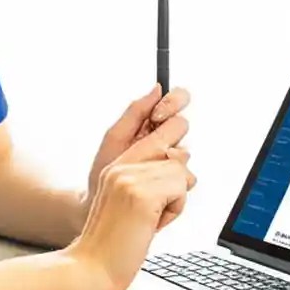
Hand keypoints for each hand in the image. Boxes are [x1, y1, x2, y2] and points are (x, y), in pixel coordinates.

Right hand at [65, 120, 196, 289]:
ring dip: (176, 200)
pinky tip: (153, 224)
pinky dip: (175, 210)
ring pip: (181, 172)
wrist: (92, 268)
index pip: (157, 137)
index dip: (172, 153)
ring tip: (152, 218)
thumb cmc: (114, 243)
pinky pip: (180, 188)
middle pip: (175, 155)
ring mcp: (129, 178)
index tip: (167, 175)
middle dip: (176, 184)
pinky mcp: (141, 194)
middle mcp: (121, 167)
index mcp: (116, 166)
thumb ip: (149, 178)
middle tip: (156, 209)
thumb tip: (184, 157)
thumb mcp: (128, 202)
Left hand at [81, 85, 192, 220]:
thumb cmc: (105, 167)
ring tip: (144, 172)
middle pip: (183, 125)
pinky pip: (186, 177)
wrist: (103, 202)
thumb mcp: (115, 136)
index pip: (177, 100)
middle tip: (151, 147)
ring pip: (186, 152)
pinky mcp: (176, 182)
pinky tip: (153, 186)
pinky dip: (171, 180)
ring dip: (167, 160)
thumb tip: (158, 88)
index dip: (172, 104)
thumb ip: (135, 110)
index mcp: (152, 123)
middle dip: (168, 133)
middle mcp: (164, 139)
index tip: (156, 117)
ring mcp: (171, 161)